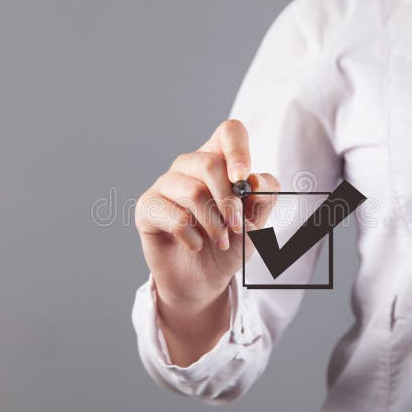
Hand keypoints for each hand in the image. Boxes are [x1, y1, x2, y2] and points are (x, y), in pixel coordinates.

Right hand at [135, 119, 279, 311]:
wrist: (205, 279)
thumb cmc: (230, 243)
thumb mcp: (256, 221)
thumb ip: (264, 197)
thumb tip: (255, 181)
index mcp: (218, 160)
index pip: (229, 132)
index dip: (238, 150)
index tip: (243, 179)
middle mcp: (189, 166)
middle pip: (209, 164)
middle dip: (229, 202)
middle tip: (237, 226)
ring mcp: (165, 184)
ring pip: (193, 192)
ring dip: (214, 224)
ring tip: (221, 241)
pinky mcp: (147, 207)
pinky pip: (174, 217)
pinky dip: (193, 237)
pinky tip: (195, 244)